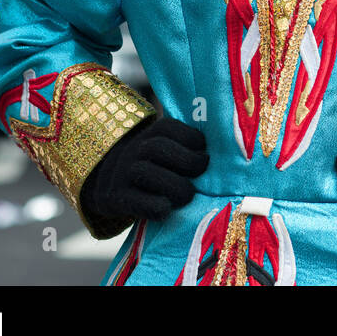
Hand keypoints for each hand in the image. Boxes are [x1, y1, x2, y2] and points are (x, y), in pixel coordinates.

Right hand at [80, 117, 208, 224]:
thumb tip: (225, 155)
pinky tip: (168, 208)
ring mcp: (122, 173)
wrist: (111, 184)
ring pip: (145, 172)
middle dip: (187, 161)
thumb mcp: (167, 149)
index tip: (204, 152)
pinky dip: (156, 206)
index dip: (192, 139)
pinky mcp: (116, 198)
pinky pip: (136, 201)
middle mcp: (134, 150)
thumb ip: (188, 148)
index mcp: (150, 134)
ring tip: (188, 194)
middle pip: (158, 148)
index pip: (169, 128)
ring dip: (174, 185)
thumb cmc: (156, 166)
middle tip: (201, 172)